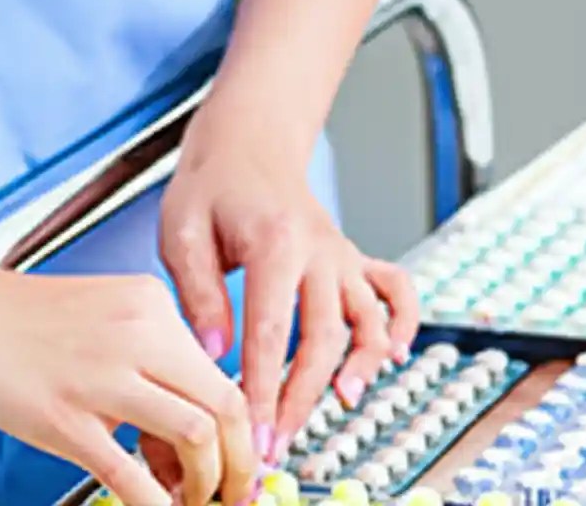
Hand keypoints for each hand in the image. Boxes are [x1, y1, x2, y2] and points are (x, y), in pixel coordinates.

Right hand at [0, 269, 256, 505]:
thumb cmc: (20, 318)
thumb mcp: (106, 317)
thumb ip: (152, 362)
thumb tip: (185, 436)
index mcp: (151, 305)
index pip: (222, 374)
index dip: (239, 428)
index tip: (240, 458)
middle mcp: (138, 333)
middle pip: (224, 405)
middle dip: (240, 461)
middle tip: (236, 490)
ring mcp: (102, 376)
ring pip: (194, 436)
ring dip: (206, 481)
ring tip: (194, 500)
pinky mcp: (64, 417)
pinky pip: (128, 473)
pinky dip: (155, 504)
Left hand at [155, 100, 419, 468]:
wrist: (247, 144)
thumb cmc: (210, 187)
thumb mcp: (181, 232)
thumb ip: (198, 294)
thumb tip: (212, 354)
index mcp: (275, 243)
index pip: (270, 331)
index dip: (262, 388)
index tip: (252, 432)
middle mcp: (319, 250)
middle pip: (323, 337)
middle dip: (302, 396)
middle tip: (280, 441)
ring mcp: (342, 255)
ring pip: (363, 321)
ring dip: (358, 368)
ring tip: (343, 404)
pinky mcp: (353, 258)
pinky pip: (395, 291)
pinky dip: (404, 323)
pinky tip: (392, 358)